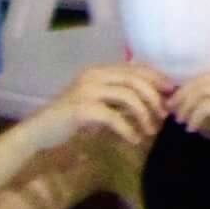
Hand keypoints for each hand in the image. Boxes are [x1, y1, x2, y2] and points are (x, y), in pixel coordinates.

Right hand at [41, 57, 169, 155]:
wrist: (38, 132)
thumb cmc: (68, 121)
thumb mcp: (96, 105)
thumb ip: (116, 100)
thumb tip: (149, 103)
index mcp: (99, 71)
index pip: (135, 68)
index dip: (156, 78)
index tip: (171, 92)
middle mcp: (94, 76)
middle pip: (135, 79)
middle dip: (154, 97)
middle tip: (163, 114)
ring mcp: (87, 90)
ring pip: (128, 96)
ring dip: (143, 114)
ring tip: (149, 131)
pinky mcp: (82, 109)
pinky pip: (114, 117)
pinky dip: (127, 129)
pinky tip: (134, 140)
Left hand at [172, 68, 209, 164]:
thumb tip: (206, 112)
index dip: (190, 88)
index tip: (178, 104)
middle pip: (204, 79)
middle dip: (183, 94)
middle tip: (172, 111)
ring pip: (203, 90)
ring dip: (187, 106)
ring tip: (181, 121)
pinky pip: (208, 105)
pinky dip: (195, 116)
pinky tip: (192, 128)